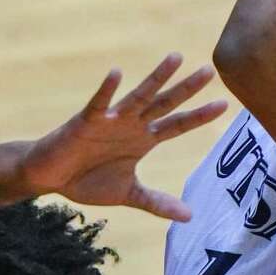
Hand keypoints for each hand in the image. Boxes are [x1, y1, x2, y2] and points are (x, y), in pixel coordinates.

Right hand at [21, 55, 226, 220]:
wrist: (51, 177)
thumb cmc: (87, 180)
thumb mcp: (129, 194)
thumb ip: (157, 203)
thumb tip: (189, 216)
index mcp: (143, 139)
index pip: (177, 125)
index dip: (199, 117)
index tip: (225, 105)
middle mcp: (131, 125)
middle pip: (165, 104)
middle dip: (187, 89)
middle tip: (209, 71)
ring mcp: (111, 120)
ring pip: (139, 96)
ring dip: (157, 78)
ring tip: (176, 58)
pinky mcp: (86, 121)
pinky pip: (99, 103)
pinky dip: (107, 90)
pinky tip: (117, 73)